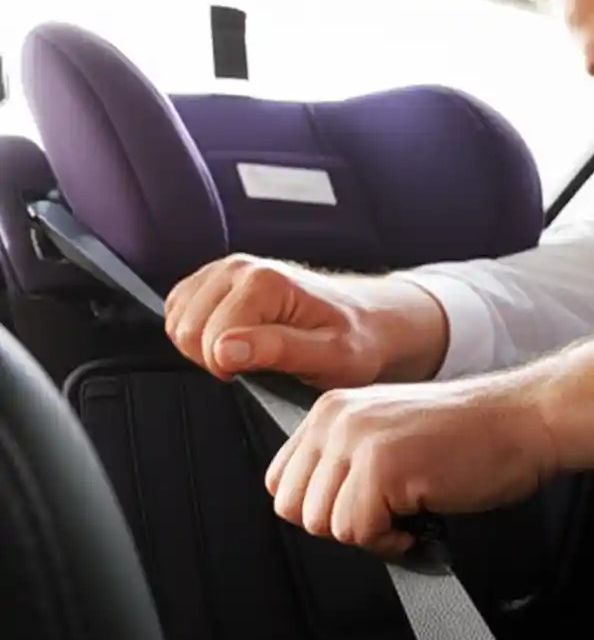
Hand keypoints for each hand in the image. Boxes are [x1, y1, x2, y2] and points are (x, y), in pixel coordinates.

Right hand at [164, 254, 447, 387]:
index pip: (209, 339)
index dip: (229, 368)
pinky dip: (199, 333)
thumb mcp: (331, 356)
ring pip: (178, 321)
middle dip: (215, 358)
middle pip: (186, 329)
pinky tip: (234, 340)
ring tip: (250, 352)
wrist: (371, 320)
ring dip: (205, 346)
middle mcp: (238, 267)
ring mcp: (224, 270)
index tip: (262, 372)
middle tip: (258, 364)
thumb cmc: (356, 340)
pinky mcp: (215, 279)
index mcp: (263, 282)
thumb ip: (278, 351)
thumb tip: (224, 350)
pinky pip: (180, 312)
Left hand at [264, 381, 557, 557]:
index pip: (282, 481)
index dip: (323, 507)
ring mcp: (358, 441)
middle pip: (296, 509)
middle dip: (344, 524)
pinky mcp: (383, 468)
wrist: (526, 419)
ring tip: (410, 511)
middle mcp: (337, 419)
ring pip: (324, 525)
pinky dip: (392, 541)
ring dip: (370, 533)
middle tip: (390, 512)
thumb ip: (345, 456)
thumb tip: (317, 503)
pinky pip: (359, 533)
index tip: (363, 504)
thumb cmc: (474, 433)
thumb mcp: (390, 432)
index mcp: (333, 409)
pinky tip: (422, 517)